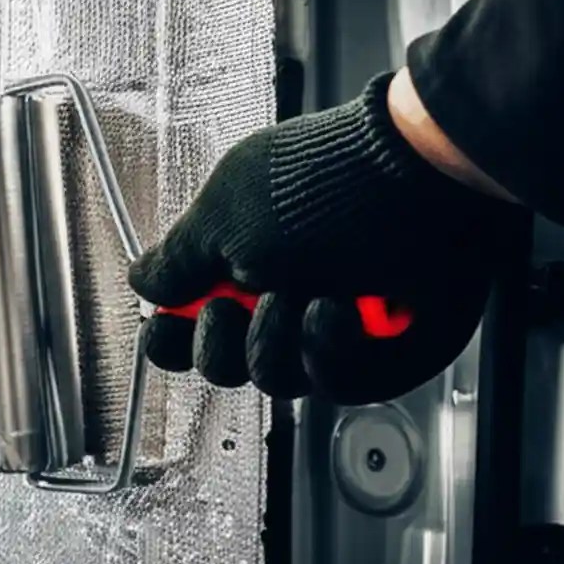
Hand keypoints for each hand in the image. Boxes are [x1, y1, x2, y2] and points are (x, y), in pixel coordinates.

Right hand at [128, 73, 521, 403]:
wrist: (422, 179)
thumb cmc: (323, 182)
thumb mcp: (227, 212)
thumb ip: (179, 257)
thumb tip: (141, 280)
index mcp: (235, 260)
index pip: (184, 323)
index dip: (170, 337)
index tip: (166, 328)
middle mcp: (277, 296)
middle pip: (222, 364)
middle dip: (220, 344)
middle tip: (232, 306)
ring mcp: (328, 330)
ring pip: (274, 381)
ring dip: (275, 341)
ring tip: (299, 297)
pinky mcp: (378, 355)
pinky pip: (333, 384)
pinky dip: (329, 350)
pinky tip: (338, 310)